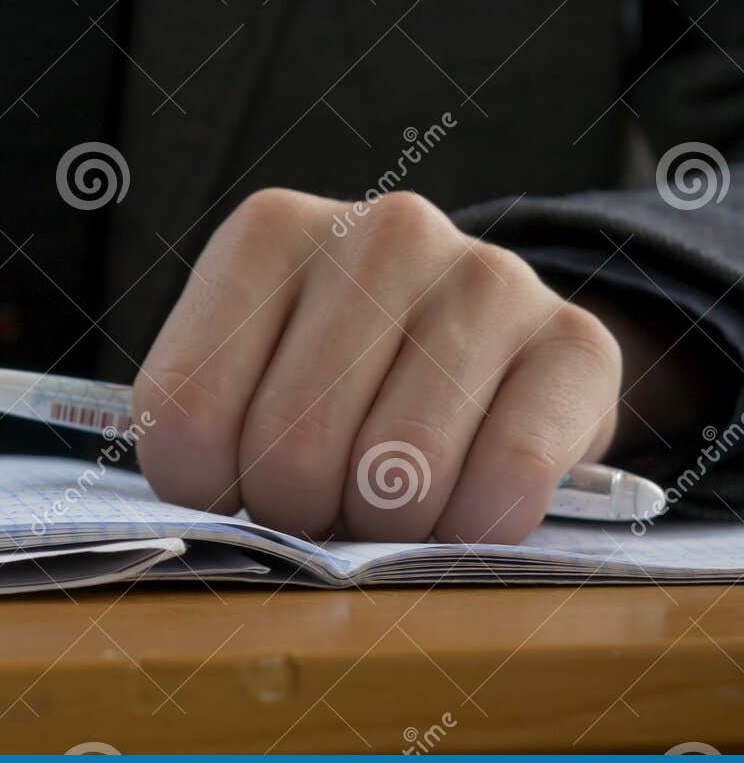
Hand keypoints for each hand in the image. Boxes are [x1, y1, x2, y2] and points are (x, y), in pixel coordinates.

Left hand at [133, 188, 622, 543]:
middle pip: (289, 449)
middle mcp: (380, 232)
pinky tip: (467, 506)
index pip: (186, 410)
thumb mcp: (244, 382)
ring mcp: (485, 275)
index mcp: (268, 233)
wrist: (490, 358)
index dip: (203, 490)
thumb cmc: (339, 383)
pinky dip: (475, 530)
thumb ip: (204, 436)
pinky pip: (504, 482)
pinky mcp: (576, 341)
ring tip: (389, 502)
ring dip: (386, 529)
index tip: (232, 488)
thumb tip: (218, 528)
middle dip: (298, 515)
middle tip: (321, 507)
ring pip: (394, 473)